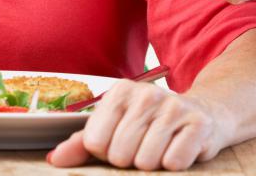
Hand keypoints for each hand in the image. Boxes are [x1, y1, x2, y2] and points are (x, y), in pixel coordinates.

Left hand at [46, 80, 229, 169]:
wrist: (201, 114)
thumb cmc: (150, 125)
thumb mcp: (115, 128)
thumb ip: (83, 144)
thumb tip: (54, 160)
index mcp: (120, 91)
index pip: (95, 142)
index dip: (107, 153)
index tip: (121, 142)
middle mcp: (147, 94)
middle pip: (120, 154)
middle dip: (130, 160)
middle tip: (144, 147)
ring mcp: (174, 106)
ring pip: (146, 161)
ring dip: (153, 164)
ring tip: (162, 148)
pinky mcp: (198, 123)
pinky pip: (174, 162)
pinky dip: (175, 164)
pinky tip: (179, 149)